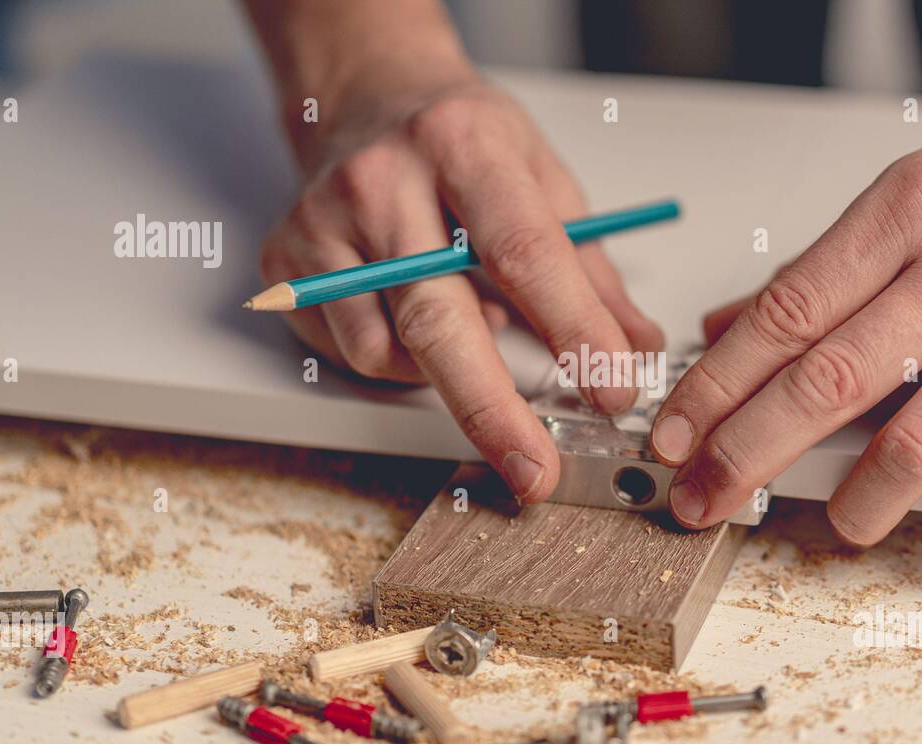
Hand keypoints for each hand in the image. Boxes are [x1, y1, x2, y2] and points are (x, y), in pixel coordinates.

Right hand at [259, 76, 662, 501]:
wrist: (368, 96)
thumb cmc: (462, 141)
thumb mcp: (544, 179)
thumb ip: (590, 268)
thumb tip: (636, 349)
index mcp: (463, 145)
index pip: (523, 252)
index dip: (572, 330)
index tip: (611, 389)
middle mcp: (383, 181)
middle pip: (439, 319)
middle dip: (493, 410)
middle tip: (535, 469)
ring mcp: (323, 223)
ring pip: (387, 350)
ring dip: (445, 374)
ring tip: (473, 325)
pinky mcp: (285, 261)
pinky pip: (353, 352)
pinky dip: (401, 362)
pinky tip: (418, 319)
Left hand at [651, 100, 921, 555]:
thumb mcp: (914, 195)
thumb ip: (819, 270)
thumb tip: (725, 328)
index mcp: (906, 214)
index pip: (784, 316)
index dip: (715, 387)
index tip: (676, 433)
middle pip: (825, 384)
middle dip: (744, 455)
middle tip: (702, 497)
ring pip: (911, 445)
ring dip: (851, 503)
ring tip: (832, 519)